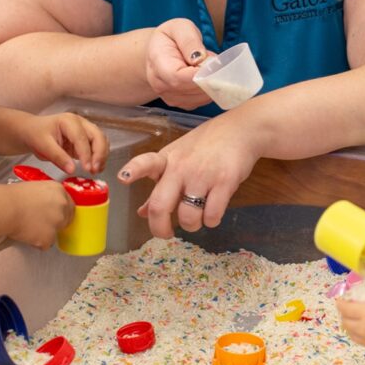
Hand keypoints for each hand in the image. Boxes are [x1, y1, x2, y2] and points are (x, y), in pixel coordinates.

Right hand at [4, 180, 73, 249]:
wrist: (5, 208)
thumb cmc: (13, 198)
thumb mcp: (36, 189)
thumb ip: (47, 197)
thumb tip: (48, 207)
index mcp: (59, 190)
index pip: (69, 205)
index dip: (61, 213)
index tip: (53, 216)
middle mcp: (62, 205)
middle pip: (66, 219)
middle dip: (55, 224)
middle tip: (39, 225)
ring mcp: (58, 221)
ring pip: (56, 233)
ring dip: (45, 233)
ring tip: (28, 228)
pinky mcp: (50, 237)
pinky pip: (46, 244)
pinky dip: (37, 243)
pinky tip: (27, 234)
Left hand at [17, 112, 108, 175]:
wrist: (32, 131)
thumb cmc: (36, 135)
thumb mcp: (43, 145)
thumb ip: (58, 157)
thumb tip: (72, 170)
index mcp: (68, 121)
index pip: (81, 137)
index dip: (85, 154)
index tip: (86, 168)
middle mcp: (80, 123)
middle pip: (98, 136)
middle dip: (99, 154)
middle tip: (94, 170)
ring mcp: (85, 130)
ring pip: (101, 141)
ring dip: (102, 156)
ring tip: (96, 171)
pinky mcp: (86, 139)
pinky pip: (98, 147)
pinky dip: (99, 158)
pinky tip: (95, 168)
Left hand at [116, 115, 262, 237]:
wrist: (241, 131)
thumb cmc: (206, 145)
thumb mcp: (178, 158)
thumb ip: (160, 186)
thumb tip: (141, 212)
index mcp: (167, 159)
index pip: (145, 163)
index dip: (133, 171)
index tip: (122, 179)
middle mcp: (181, 167)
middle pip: (160, 205)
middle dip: (160, 228)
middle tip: (165, 234)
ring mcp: (203, 175)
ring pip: (188, 217)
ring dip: (191, 225)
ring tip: (197, 218)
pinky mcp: (225, 182)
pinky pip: (212, 216)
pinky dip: (211, 221)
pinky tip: (213, 212)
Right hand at [146, 18, 212, 109]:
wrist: (159, 51)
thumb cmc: (171, 37)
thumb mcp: (180, 27)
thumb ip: (189, 40)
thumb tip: (200, 58)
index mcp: (157, 63)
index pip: (178, 77)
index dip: (200, 74)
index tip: (214, 63)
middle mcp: (160, 84)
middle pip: (191, 89)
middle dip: (210, 77)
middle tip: (217, 62)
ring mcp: (169, 97)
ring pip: (199, 98)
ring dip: (212, 83)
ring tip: (208, 67)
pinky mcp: (181, 103)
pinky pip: (202, 101)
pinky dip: (210, 90)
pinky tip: (206, 76)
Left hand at [335, 295, 364, 362]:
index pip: (345, 308)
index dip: (340, 302)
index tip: (342, 298)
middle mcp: (363, 328)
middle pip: (344, 322)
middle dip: (343, 314)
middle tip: (349, 308)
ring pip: (350, 333)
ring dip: (349, 325)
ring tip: (356, 320)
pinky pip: (359, 340)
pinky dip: (357, 334)